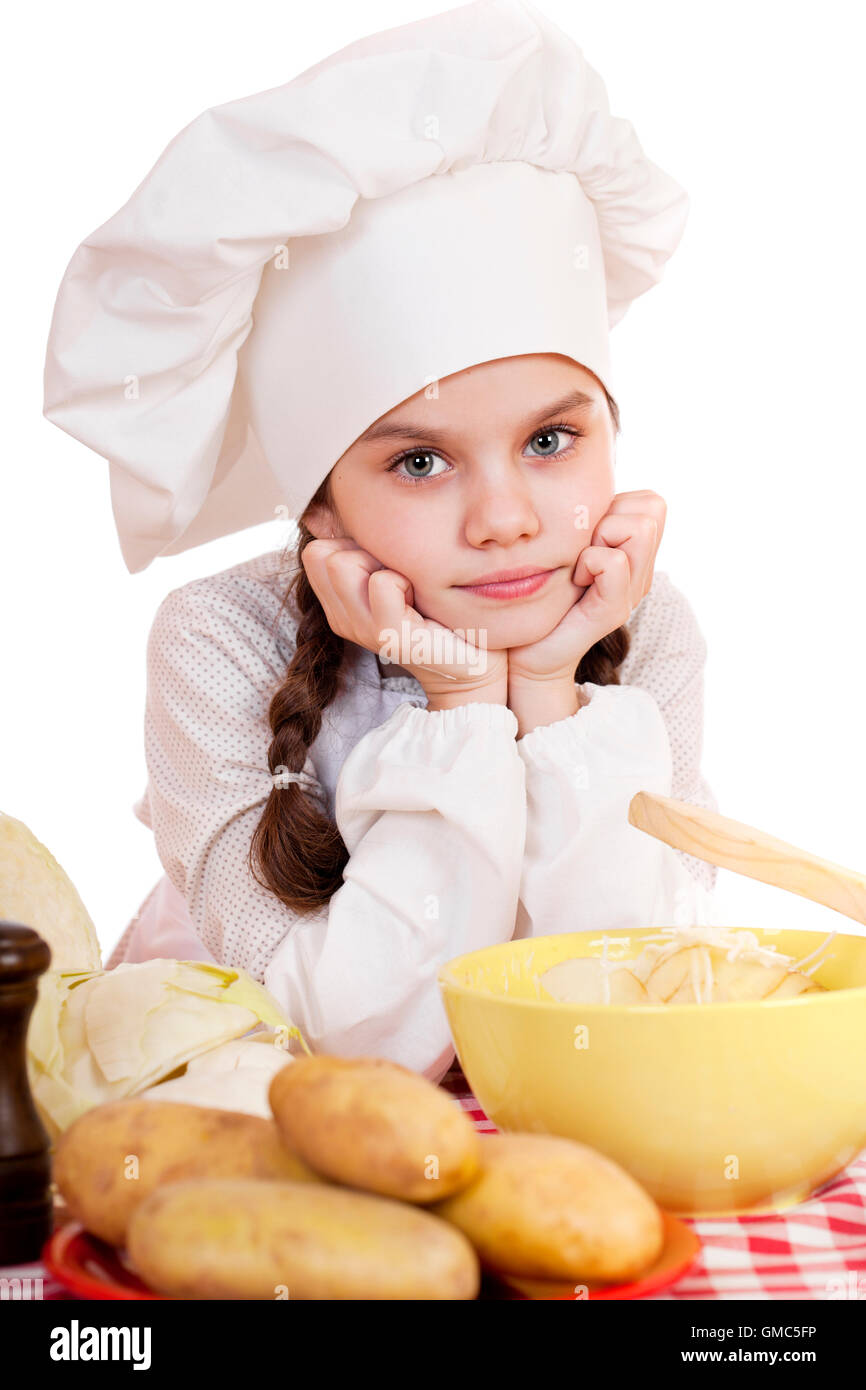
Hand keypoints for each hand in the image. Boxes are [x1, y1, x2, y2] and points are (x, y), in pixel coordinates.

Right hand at [301, 538, 507, 700]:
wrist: (473, 663)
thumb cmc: (440, 613)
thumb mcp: (396, 576)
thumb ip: (371, 551)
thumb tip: (346, 511)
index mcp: (339, 606)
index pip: (314, 551)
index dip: (350, 545)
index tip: (384, 566)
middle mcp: (342, 619)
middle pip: (320, 552)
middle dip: (362, 551)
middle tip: (398, 578)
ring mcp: (362, 630)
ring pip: (342, 562)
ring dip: (381, 563)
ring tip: (408, 589)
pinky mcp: (390, 636)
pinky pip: (381, 583)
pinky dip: (404, 581)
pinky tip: (420, 602)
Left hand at [507, 490, 666, 687]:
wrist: (528, 650)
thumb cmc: (542, 593)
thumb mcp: (568, 544)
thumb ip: (586, 519)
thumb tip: (585, 486)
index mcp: (635, 555)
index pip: (652, 502)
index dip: (619, 505)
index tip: (588, 533)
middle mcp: (641, 572)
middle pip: (652, 507)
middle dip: (611, 516)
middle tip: (582, 548)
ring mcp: (631, 593)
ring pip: (638, 528)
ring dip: (600, 536)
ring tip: (579, 564)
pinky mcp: (611, 611)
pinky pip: (614, 562)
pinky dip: (590, 561)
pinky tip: (575, 579)